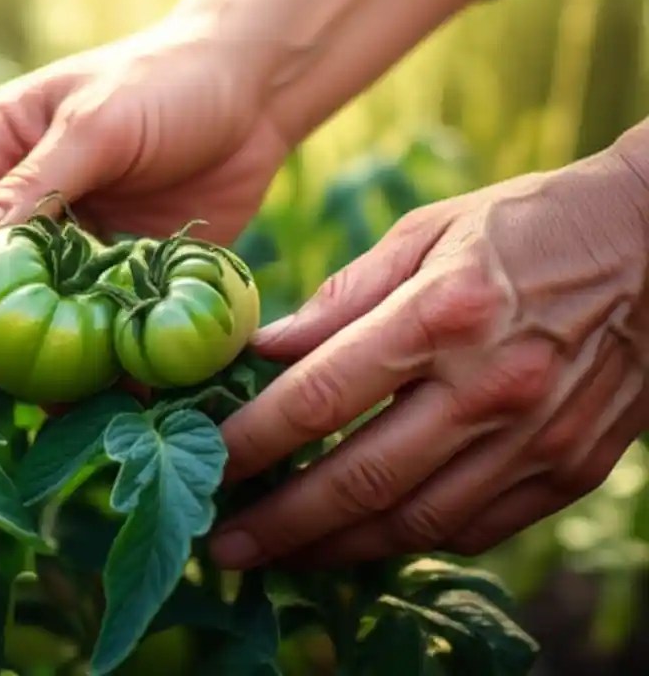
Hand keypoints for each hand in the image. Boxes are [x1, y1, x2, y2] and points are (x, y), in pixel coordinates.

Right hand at [0, 18, 290, 390]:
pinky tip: (88, 397)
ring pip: (27, 310)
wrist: (257, 96)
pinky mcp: (117, 275)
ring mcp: (70, 243)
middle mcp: (23, 202)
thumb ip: (35, 183)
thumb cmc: (168, 82)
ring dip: (17, 357)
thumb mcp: (97, 123)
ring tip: (13, 401)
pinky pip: (91, 325)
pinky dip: (88, 362)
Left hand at [209, 138, 648, 568]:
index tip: (208, 468)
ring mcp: (536, 437)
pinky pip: (475, 528)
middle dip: (281, 523)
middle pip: (360, 479)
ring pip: (415, 521)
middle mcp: (490, 386)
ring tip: (282, 554)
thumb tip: (263, 350)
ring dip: (337, 548)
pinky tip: (366, 538)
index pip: (319, 397)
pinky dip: (412, 540)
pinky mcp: (572, 468)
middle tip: (225, 546)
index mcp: (442, 315)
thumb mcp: (427, 233)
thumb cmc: (527, 226)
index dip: (253, 442)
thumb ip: (340, 298)